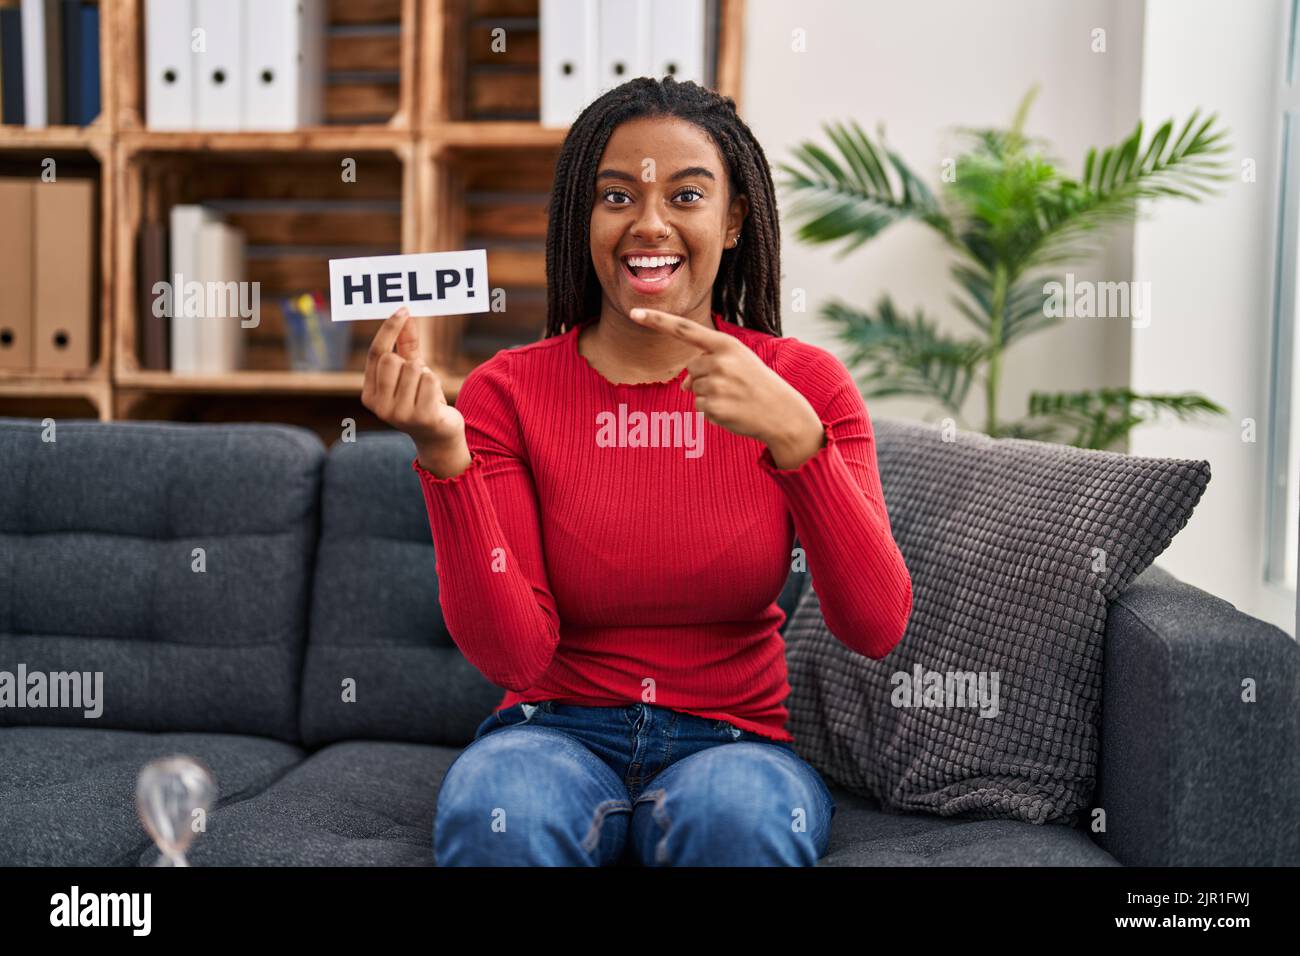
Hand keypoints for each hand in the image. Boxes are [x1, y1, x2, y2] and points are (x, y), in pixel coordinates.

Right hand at [361, 307, 464, 456]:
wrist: (438, 436)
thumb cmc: (422, 399)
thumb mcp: (411, 371)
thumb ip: (406, 345)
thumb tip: (406, 315)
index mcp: (369, 395)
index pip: (376, 354)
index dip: (389, 329)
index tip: (403, 309)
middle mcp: (379, 407)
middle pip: (392, 359)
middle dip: (409, 362)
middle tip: (417, 379)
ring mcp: (398, 414)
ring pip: (413, 368)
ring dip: (425, 375)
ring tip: (426, 392)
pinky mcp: (421, 417)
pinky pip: (430, 379)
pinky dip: (436, 383)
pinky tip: (435, 400)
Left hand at [627, 308, 824, 465]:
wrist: (782, 413)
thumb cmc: (757, 384)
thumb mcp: (737, 364)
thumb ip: (708, 364)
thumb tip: (684, 386)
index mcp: (726, 345)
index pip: (685, 329)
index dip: (658, 321)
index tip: (634, 313)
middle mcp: (719, 361)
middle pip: (691, 368)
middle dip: (705, 378)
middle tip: (734, 385)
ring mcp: (716, 385)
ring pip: (694, 390)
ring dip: (709, 396)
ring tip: (735, 398)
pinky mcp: (714, 407)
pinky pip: (699, 408)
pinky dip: (712, 412)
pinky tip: (732, 410)